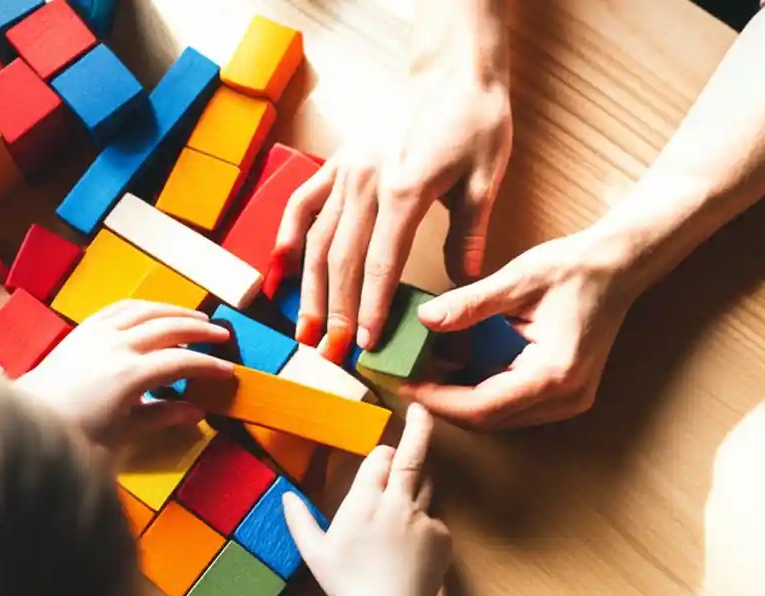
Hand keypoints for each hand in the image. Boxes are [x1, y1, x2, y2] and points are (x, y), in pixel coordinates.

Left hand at [15, 300, 233, 442]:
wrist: (29, 419)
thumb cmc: (76, 433)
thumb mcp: (124, 432)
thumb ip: (163, 416)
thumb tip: (197, 411)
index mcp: (129, 375)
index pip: (181, 362)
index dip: (208, 365)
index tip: (228, 371)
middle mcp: (116, 346)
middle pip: (168, 328)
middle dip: (199, 331)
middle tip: (223, 336)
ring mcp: (98, 333)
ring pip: (146, 311)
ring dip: (176, 312)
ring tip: (197, 319)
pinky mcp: (84, 329)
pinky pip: (121, 308)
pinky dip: (146, 307)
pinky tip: (157, 312)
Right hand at [271, 60, 511, 362]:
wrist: (453, 73)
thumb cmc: (475, 122)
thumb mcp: (486, 178)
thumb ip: (469, 233)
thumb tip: (462, 285)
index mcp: (404, 187)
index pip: (380, 261)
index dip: (371, 307)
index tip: (366, 343)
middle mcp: (365, 180)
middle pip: (342, 258)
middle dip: (335, 311)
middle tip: (331, 352)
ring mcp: (345, 170)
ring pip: (316, 238)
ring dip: (308, 289)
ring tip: (304, 330)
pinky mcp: (336, 162)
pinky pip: (301, 204)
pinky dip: (286, 239)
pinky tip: (278, 275)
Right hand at [284, 404, 451, 595]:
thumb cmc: (347, 584)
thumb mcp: (315, 553)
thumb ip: (299, 520)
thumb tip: (285, 496)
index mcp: (365, 500)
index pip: (380, 458)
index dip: (382, 455)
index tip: (381, 457)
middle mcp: (397, 501)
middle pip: (413, 455)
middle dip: (419, 427)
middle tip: (421, 409)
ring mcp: (424, 518)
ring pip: (428, 485)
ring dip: (419, 482)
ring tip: (404, 502)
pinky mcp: (443, 536)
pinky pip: (435, 521)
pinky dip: (424, 528)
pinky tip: (410, 554)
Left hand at [402, 227, 646, 429]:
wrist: (619, 266)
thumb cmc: (576, 268)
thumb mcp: (518, 278)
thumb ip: (470, 303)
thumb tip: (425, 319)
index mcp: (554, 374)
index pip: (482, 406)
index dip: (437, 399)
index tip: (404, 384)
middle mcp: (565, 398)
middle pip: (488, 419)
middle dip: (443, 401)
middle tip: (405, 377)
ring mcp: (567, 401)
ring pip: (498, 416)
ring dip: (459, 398)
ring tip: (423, 370)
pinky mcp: (563, 394)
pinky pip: (511, 404)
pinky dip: (479, 389)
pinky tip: (455, 366)